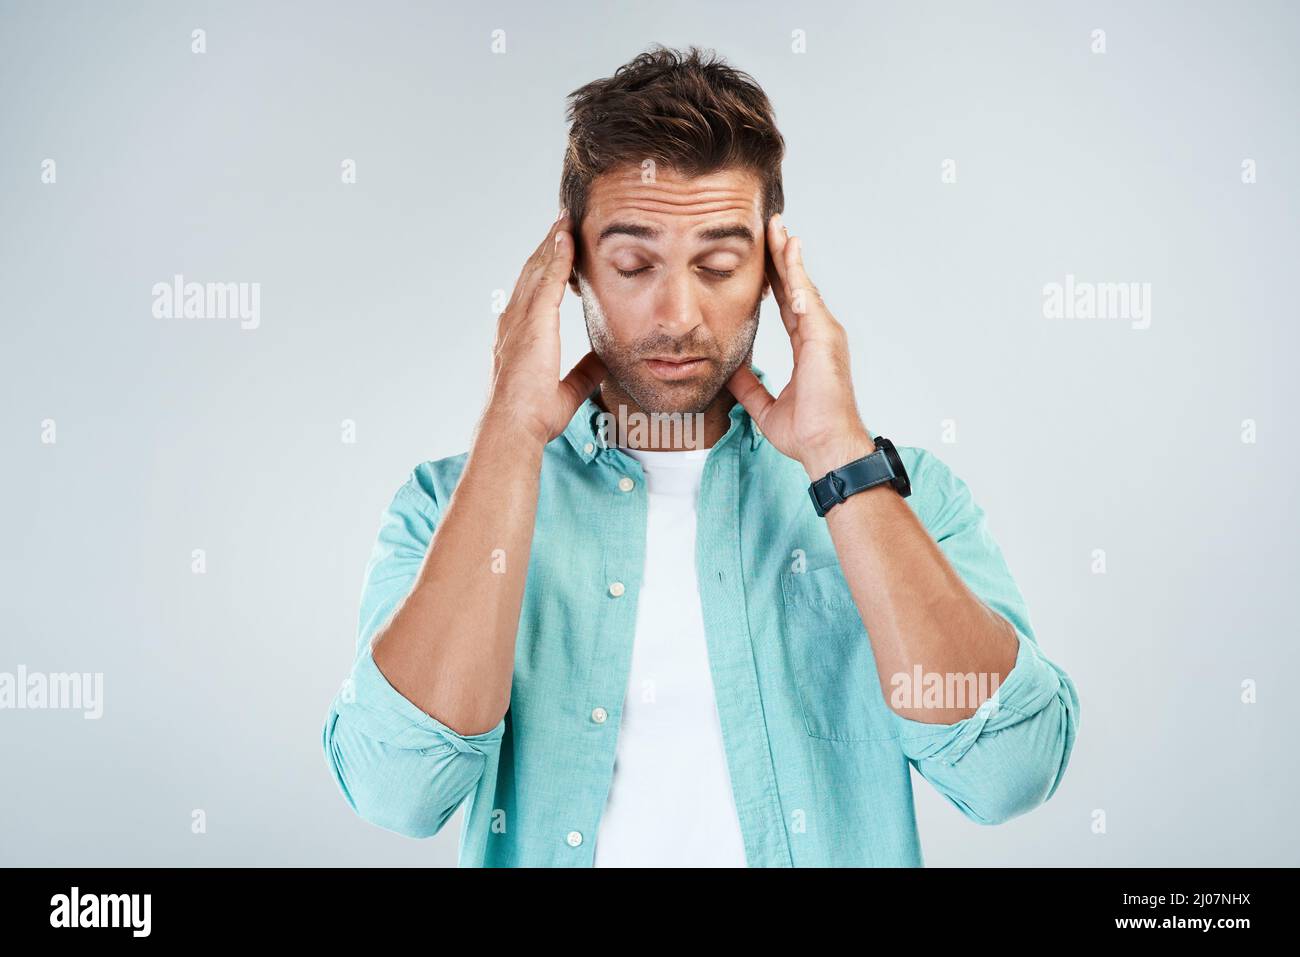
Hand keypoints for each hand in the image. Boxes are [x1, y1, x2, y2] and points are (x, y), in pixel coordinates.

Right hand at [485, 210, 606, 444]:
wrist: (514, 425)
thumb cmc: (532, 416)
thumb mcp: (569, 391)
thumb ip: (585, 372)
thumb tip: (604, 360)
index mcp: (520, 338)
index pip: (535, 295)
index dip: (546, 272)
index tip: (558, 253)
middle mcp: (514, 322)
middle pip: (532, 274)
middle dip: (547, 249)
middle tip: (561, 225)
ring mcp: (520, 319)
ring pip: (538, 270)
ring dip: (552, 244)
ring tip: (565, 222)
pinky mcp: (532, 320)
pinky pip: (546, 279)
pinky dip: (556, 255)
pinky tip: (566, 237)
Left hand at [726, 213, 874, 478]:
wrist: (825, 448)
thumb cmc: (806, 434)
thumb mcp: (765, 407)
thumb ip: (749, 388)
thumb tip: (730, 372)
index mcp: (808, 347)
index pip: (789, 303)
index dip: (778, 279)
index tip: (768, 255)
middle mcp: (819, 335)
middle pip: (797, 286)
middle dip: (784, 255)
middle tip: (772, 226)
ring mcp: (825, 334)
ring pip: (803, 285)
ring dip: (789, 255)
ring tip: (778, 228)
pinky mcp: (824, 338)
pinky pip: (806, 299)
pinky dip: (796, 276)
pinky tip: (786, 253)